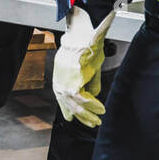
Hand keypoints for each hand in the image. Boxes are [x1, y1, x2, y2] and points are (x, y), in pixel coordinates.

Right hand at [52, 5, 115, 127]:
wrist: (77, 37)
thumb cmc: (89, 49)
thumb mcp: (96, 68)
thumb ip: (94, 85)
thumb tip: (93, 96)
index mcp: (73, 79)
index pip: (83, 99)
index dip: (92, 107)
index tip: (102, 110)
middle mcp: (63, 83)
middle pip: (75, 105)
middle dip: (87, 115)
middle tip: (97, 121)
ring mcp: (58, 83)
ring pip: (67, 103)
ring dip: (78, 114)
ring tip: (88, 122)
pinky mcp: (57, 81)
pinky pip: (61, 98)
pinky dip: (66, 108)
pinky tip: (69, 117)